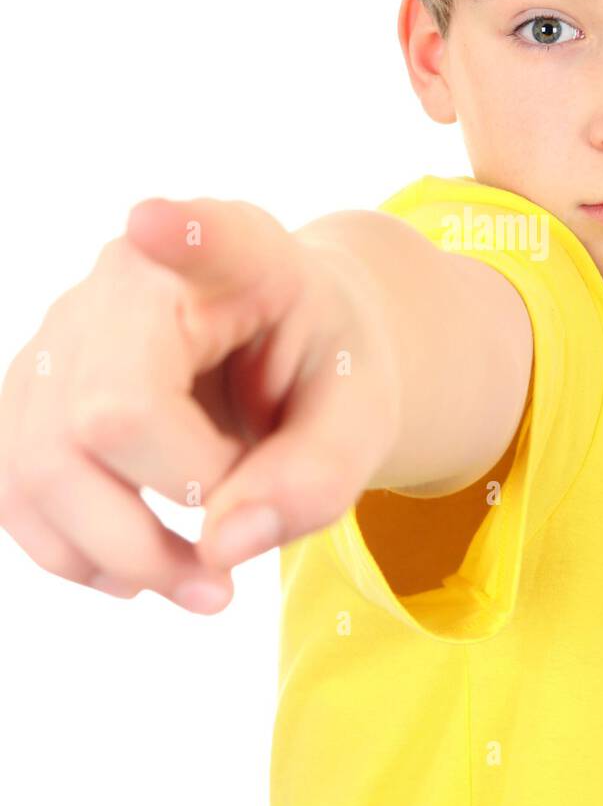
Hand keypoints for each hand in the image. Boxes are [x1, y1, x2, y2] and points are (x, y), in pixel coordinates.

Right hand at [0, 197, 400, 610]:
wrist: (285, 347)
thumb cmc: (324, 369)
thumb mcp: (363, 420)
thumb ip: (315, 478)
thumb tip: (222, 547)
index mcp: (246, 258)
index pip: (212, 238)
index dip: (183, 234)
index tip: (155, 222)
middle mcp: (133, 278)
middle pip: (101, 412)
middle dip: (157, 524)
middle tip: (227, 571)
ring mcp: (65, 330)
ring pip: (38, 464)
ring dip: (115, 555)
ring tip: (197, 583)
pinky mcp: (30, 389)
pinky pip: (13, 487)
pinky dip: (73, 551)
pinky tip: (137, 564)